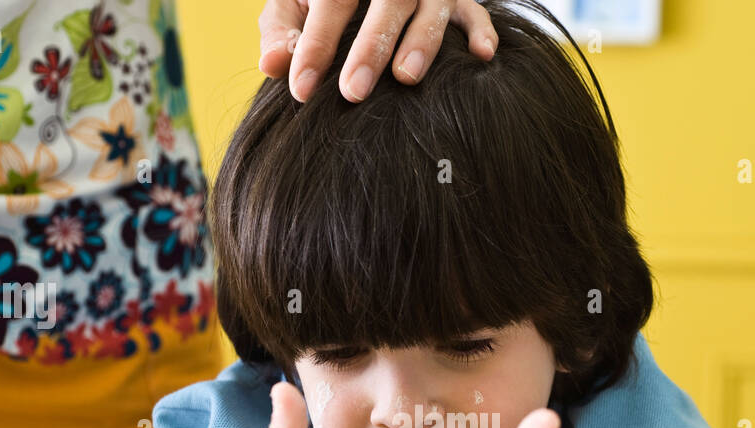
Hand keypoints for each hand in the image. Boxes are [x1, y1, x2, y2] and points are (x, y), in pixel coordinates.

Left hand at [258, 0, 498, 102]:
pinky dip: (480, 31)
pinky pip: (475, 12)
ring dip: (422, 41)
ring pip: (430, 7)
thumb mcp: (297, 9)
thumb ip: (282, 34)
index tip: (301, 89)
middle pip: (383, 4)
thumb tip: (272, 66)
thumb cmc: (326, 7)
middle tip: (353, 92)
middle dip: (368, 48)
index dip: (314, 46)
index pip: (329, 3)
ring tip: (407, 78)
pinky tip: (482, 55)